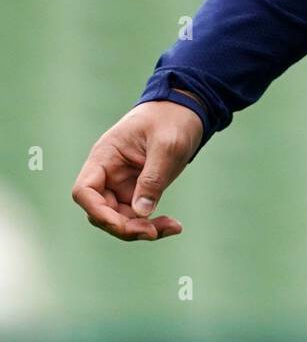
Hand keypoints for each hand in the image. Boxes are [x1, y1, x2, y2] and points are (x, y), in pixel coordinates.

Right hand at [71, 100, 203, 240]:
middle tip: (153, 231)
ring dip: (141, 229)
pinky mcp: (138, 191)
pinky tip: (174, 226)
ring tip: (172, 227)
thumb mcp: (167, 145)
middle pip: (101, 211)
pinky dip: (152, 224)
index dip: (97, 211)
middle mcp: (108, 173)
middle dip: (124, 226)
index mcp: (105, 156)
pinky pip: (137, 216)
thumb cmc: (172, 119)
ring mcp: (122, 184)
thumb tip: (140, 212)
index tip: (121, 223)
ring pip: (119, 219)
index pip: (85, 191)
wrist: (187, 110)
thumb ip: (153, 177)